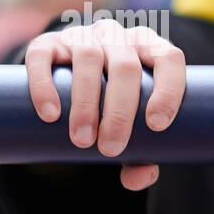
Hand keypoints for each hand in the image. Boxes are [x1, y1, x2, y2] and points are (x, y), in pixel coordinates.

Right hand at [24, 20, 184, 190]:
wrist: (67, 79)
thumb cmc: (113, 106)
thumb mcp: (132, 127)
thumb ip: (142, 154)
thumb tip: (138, 178)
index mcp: (148, 48)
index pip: (169, 58)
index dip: (168, 89)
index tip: (156, 126)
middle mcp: (117, 36)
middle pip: (126, 66)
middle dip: (120, 111)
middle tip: (111, 149)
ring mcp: (81, 36)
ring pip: (88, 58)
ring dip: (86, 102)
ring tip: (83, 141)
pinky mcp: (47, 43)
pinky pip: (43, 56)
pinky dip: (45, 85)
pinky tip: (50, 114)